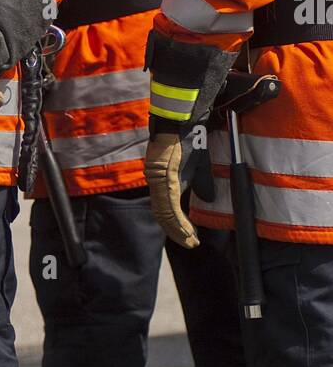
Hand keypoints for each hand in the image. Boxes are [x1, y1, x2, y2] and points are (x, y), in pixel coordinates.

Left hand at [144, 132, 213, 248]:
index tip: (188, 238)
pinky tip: (185, 229)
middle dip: (176, 232)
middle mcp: (156, 183)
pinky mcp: (163, 177)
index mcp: (163, 182)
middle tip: (190, 244)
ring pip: (164, 213)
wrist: (183, 122)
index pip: (165, 211)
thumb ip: (202, 185)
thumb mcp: (199, 167)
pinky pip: (168, 204)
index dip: (175, 226)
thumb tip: (209, 199)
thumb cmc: (190, 140)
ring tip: (190, 240)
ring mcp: (157, 181)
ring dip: (177, 230)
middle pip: (162, 215)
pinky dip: (177, 219)